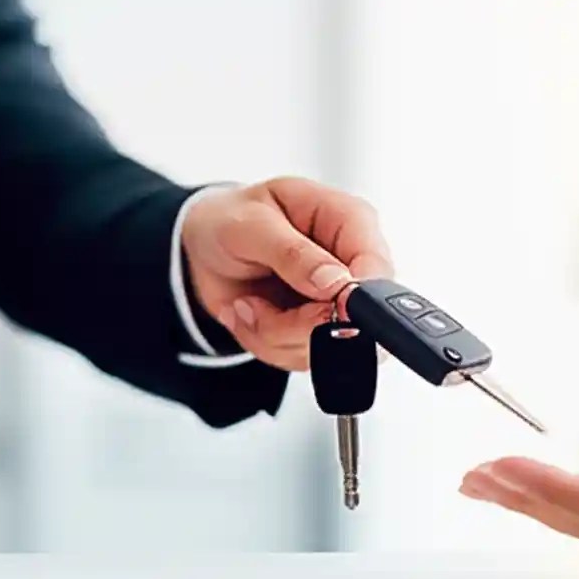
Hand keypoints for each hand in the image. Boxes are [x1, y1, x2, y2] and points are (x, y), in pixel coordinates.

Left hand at [182, 177, 392, 370]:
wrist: (202, 249)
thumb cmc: (229, 221)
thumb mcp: (250, 226)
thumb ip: (293, 254)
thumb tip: (335, 282)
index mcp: (348, 220)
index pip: (376, 264)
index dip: (358, 296)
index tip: (330, 310)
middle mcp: (349, 263)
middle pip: (358, 319)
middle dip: (300, 325)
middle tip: (257, 307)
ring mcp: (336, 301)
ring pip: (328, 347)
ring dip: (274, 335)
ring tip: (247, 304)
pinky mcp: (319, 330)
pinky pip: (303, 358)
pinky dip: (265, 344)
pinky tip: (251, 314)